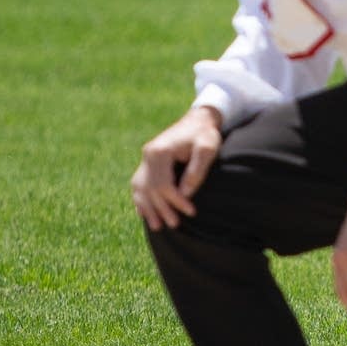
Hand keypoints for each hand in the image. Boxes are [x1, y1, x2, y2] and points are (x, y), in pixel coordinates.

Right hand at [132, 105, 223, 230]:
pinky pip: (139, 183)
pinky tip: (143, 212)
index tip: (191, 212)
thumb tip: (185, 193)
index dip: (176, 201)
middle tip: (175, 225)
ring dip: (148, 208)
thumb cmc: (205, 134)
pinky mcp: (148, 160)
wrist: (199, 119)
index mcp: (160, 152)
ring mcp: (146, 158)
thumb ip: (196, 170)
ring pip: (141, 188)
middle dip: (163, 209)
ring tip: (157, 226)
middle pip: (151, 189)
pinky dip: (140, 199)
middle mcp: (148, 155)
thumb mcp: (208, 148)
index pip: (164, 184)